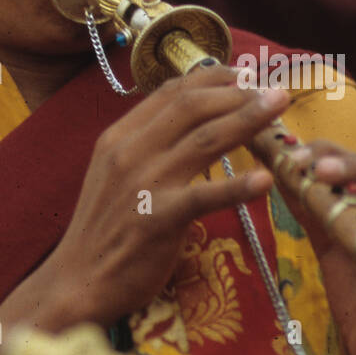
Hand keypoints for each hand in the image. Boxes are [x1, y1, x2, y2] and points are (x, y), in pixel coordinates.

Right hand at [37, 63, 284, 329]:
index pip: (170, 93)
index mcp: (119, 137)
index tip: (243, 74)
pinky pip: (203, 196)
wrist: (77, 280)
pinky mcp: (157, 220)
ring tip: (277, 109)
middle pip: (192, 107)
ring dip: (246, 120)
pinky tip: (265, 180)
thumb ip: (146, 147)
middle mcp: (130, 151)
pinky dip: (236, 186)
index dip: (211, 79)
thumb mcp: (114, 174)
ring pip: (204, 140)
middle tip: (272, 92)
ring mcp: (143, 183)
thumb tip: (187, 126)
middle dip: (237, 93)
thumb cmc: (104, 230)